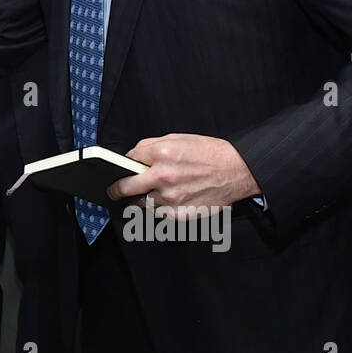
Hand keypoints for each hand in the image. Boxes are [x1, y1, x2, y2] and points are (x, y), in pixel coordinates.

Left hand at [108, 134, 260, 218]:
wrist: (238, 170)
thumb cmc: (209, 152)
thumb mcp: (178, 139)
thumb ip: (151, 147)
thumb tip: (131, 157)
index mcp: (161, 153)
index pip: (126, 161)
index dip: (122, 166)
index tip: (117, 171)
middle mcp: (163, 176)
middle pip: (125, 188)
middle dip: (116, 190)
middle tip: (113, 191)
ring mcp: (171, 198)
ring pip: (141, 203)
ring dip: (142, 199)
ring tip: (150, 193)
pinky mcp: (179, 214)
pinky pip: (159, 214)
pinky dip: (160, 208)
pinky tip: (168, 200)